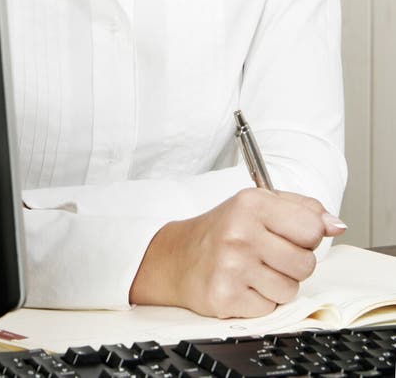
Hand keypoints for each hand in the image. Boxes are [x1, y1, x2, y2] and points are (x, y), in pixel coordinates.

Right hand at [129, 188, 345, 317]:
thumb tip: (336, 225)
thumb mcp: (259, 204)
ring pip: (290, 289)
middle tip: (269, 254)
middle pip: (306, 264)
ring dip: (277, 285)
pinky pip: (270, 308)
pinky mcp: (226, 297)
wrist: (177, 257)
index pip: (312, 228)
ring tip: (254, 270)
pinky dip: (260, 301)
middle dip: (294, 264)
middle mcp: (241, 232)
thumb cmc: (223, 229)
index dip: (307, 236)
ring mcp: (232, 266)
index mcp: (252, 203)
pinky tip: (242, 285)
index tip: (292, 235)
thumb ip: (303, 209)